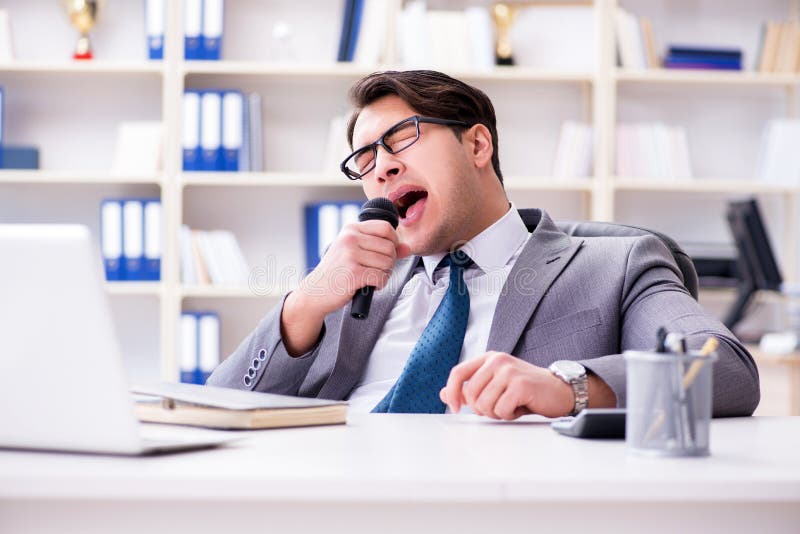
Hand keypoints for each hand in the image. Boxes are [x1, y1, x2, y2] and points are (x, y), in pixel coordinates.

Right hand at [291, 219, 411, 318]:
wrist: (315, 291)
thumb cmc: (337, 272)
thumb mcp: (356, 253)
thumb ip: (381, 248)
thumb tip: (407, 248)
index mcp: (351, 229)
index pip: (386, 228)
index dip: (394, 242)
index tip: (387, 253)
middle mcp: (350, 238)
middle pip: (390, 247)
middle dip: (389, 262)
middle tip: (376, 270)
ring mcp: (351, 255)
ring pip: (388, 263)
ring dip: (384, 275)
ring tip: (371, 278)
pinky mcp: (353, 273)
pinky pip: (381, 277)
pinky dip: (379, 285)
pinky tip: (368, 286)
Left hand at [439, 352, 574, 419]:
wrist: (559, 391)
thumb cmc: (526, 390)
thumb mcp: (494, 386)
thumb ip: (470, 388)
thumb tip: (443, 394)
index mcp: (488, 358)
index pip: (458, 372)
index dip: (452, 392)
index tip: (454, 408)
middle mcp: (497, 360)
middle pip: (470, 394)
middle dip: (482, 408)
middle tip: (499, 407)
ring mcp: (509, 371)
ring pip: (484, 404)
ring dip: (497, 413)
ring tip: (511, 405)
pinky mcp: (520, 384)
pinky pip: (501, 409)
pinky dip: (509, 415)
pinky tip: (520, 407)